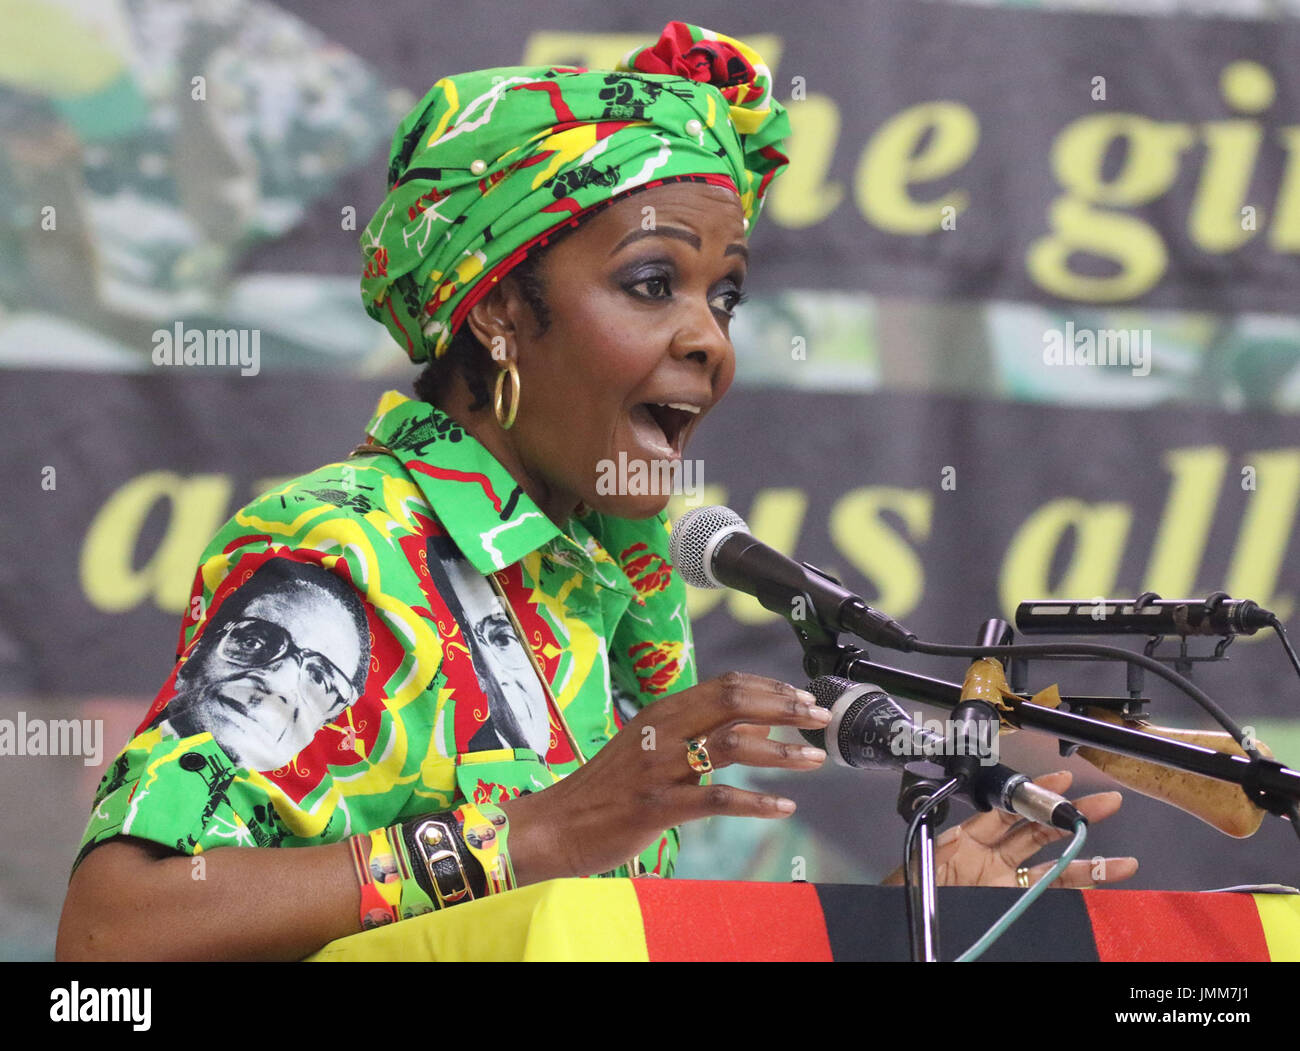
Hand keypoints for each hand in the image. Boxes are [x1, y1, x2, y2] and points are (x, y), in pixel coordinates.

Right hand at [500, 672, 829, 881]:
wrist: (554, 825)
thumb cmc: (603, 790)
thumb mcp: (643, 747)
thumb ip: (684, 732)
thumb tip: (736, 723)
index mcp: (661, 714)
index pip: (725, 686)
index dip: (770, 689)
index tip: (802, 698)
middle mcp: (662, 732)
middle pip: (734, 703)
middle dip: (784, 708)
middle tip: (819, 718)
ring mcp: (659, 768)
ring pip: (732, 745)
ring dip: (780, 751)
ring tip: (813, 759)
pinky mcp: (657, 806)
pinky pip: (716, 798)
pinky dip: (755, 802)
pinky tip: (783, 807)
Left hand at [882, 770, 1138, 888]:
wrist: (905, 929)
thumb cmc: (907, 892)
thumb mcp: (921, 862)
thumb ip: (946, 845)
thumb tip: (962, 831)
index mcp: (966, 840)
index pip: (1007, 810)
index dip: (1036, 795)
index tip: (1061, 782)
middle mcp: (990, 859)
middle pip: (1037, 832)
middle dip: (1071, 817)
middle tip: (1104, 803)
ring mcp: (1003, 883)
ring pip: (1051, 867)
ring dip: (1086, 862)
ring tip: (1122, 862)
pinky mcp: (1009, 904)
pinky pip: (1046, 895)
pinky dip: (1075, 891)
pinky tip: (1100, 887)